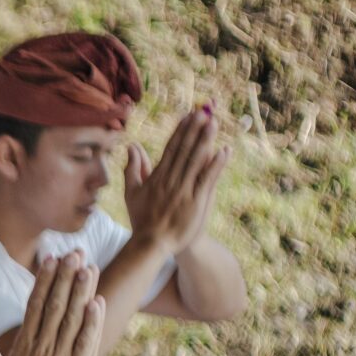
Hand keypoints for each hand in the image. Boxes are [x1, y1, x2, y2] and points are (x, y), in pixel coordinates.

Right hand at [0, 252, 104, 355]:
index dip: (44, 281)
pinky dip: (91, 324)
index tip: (52, 260)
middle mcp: (40, 349)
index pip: (34, 306)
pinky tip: (97, 303)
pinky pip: (84, 344)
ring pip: (71, 320)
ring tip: (88, 268)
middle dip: (65, 278)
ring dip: (80, 292)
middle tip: (75, 253)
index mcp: (23, 346)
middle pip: (54, 306)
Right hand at [124, 106, 229, 253]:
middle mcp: (170, 180)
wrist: (151, 243)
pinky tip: (224, 151)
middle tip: (204, 112)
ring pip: (195, 161)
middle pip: (184, 150)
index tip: (189, 116)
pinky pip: (206, 179)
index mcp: (157, 177)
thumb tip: (132, 146)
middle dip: (194, 130)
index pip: (171, 149)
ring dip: (205, 141)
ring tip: (213, 123)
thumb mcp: (132, 192)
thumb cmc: (142, 219)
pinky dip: (215, 165)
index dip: (181, 131)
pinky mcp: (194, 202)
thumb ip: (133, 168)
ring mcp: (182, 190)